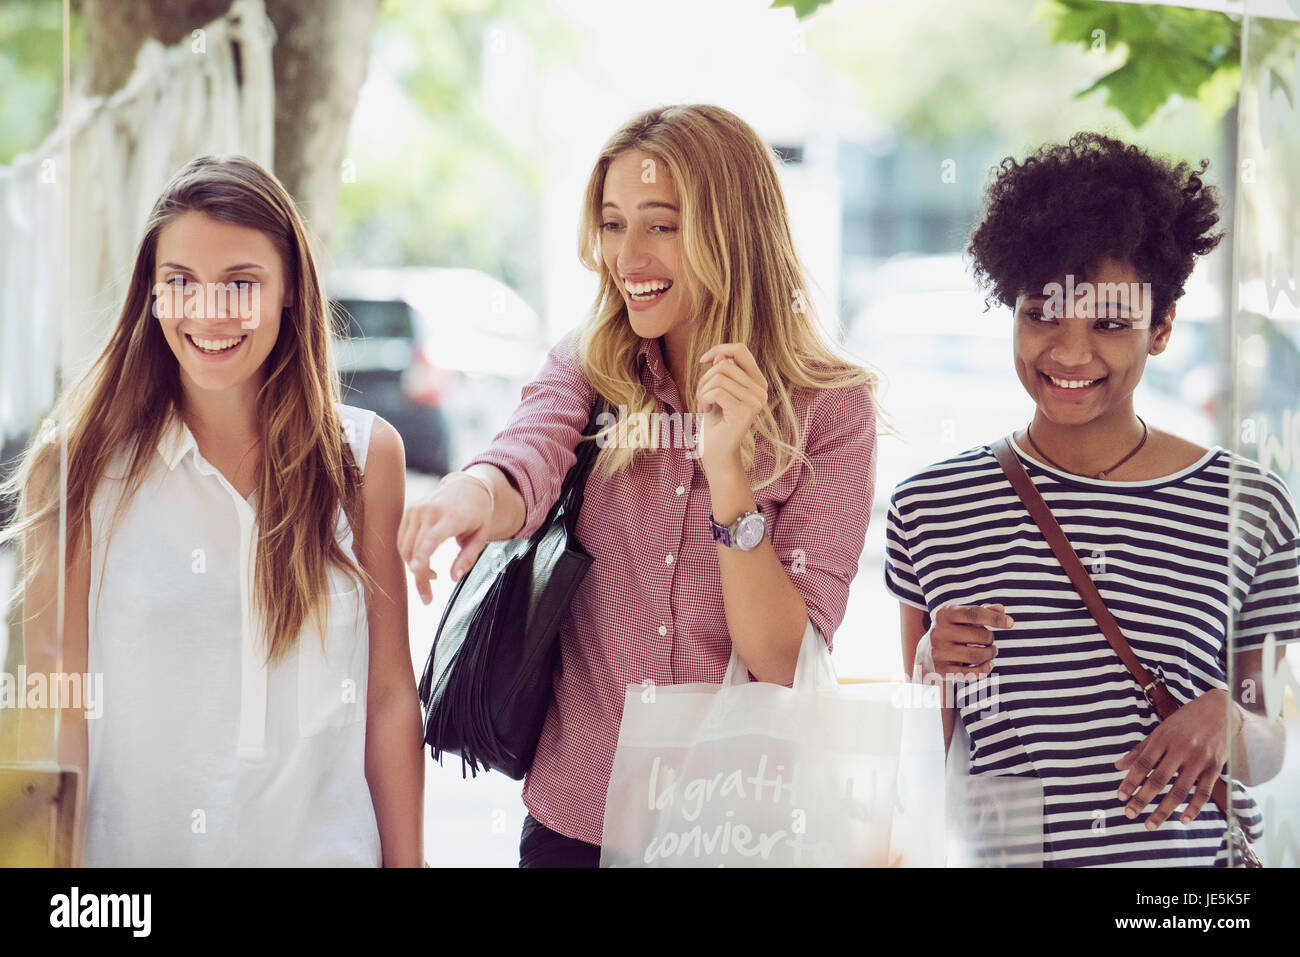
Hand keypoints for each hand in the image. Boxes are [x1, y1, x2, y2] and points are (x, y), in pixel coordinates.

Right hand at [397, 479, 492, 604]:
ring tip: (432, 575)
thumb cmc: (477, 514)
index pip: (431, 538)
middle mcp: (430, 511)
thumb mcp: (480, 536)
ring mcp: (416, 510)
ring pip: (405, 547)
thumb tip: (454, 578)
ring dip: (414, 567)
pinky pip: (402, 540)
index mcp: (451, 517)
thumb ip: (468, 558)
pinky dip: (409, 555)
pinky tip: (423, 561)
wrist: (466, 487)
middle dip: (419, 576)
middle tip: (428, 597)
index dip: (422, 556)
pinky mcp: (409, 511)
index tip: (416, 571)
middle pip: (416, 549)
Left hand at [694, 343, 767, 477]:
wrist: (716, 453)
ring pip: (718, 378)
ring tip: (703, 406)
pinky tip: (704, 412)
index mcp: (757, 383)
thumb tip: (721, 354)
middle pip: (725, 365)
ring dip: (703, 391)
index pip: (741, 350)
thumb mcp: (716, 391)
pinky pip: (716, 392)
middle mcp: (761, 391)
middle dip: (705, 379)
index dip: (720, 349)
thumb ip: (722, 372)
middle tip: (701, 397)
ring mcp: (755, 402)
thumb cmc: (715, 421)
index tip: (703, 360)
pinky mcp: (745, 412)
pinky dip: (703, 400)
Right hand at [923, 603, 1014, 679]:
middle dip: (991, 639)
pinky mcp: (942, 670)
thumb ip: (983, 612)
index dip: (995, 618)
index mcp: (944, 614)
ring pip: (976, 655)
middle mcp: (939, 631)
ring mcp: (939, 652)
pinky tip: (989, 664)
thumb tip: (1001, 609)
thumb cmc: (952, 631)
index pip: (974, 613)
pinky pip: (970, 673)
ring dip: (990, 654)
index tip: (1010, 623)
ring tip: (991, 652)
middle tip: (990, 641)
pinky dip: (985, 669)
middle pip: (978, 635)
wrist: (926, 653)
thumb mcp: (963, 618)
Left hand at [1114, 688, 1239, 828]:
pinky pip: (1203, 792)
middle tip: (1129, 814)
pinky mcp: (1215, 767)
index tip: (1120, 797)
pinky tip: (1182, 820)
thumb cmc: (1185, 721)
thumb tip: (1118, 767)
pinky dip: (1193, 808)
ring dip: (1164, 810)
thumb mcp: (1160, 730)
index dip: (1130, 781)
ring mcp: (1199, 759)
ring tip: (1151, 824)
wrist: (1221, 710)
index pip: (1142, 764)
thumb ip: (1139, 749)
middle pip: (1158, 779)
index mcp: (1163, 738)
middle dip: (1142, 799)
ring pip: (1180, 790)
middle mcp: (1180, 749)